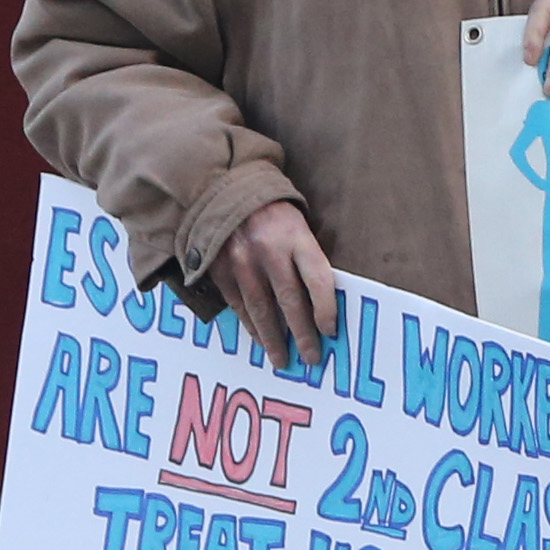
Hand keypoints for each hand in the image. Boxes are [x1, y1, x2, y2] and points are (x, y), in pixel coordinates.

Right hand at [210, 200, 336, 370]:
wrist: (225, 190)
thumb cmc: (274, 213)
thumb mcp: (299, 226)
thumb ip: (308, 260)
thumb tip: (322, 305)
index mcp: (296, 237)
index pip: (318, 281)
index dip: (326, 310)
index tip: (331, 332)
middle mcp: (268, 250)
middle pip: (290, 301)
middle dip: (303, 334)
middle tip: (312, 358)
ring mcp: (241, 260)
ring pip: (261, 309)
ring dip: (273, 339)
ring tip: (283, 360)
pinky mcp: (218, 267)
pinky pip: (238, 304)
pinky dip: (250, 324)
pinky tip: (260, 339)